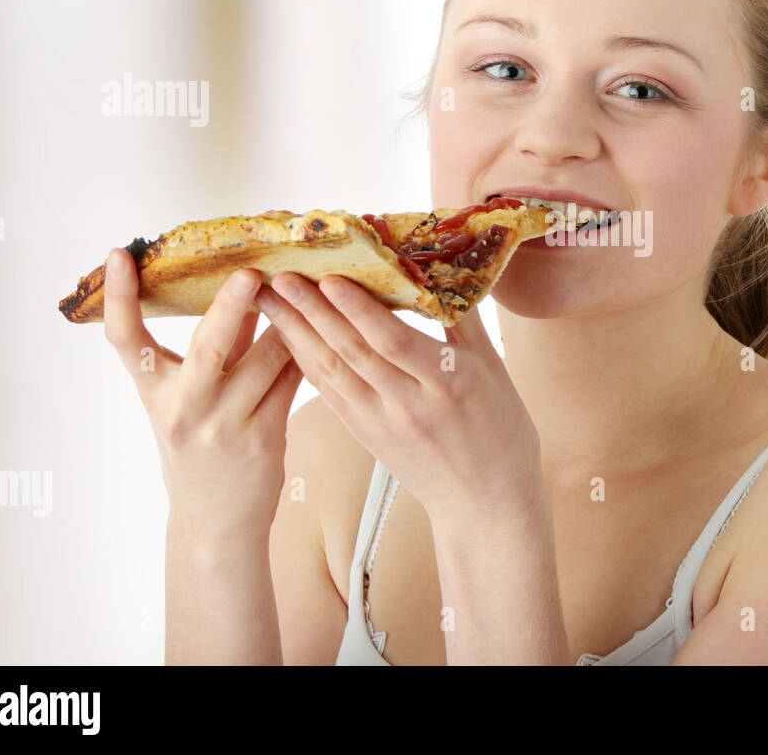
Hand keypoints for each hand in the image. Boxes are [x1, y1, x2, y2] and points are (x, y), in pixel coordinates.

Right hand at [102, 248, 303, 541]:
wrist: (215, 524)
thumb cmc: (200, 450)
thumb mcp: (187, 401)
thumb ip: (214, 348)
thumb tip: (241, 291)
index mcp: (156, 393)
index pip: (126, 340)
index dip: (120, 297)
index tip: (120, 255)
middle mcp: (186, 408)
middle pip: (207, 346)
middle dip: (230, 306)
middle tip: (251, 273)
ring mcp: (225, 425)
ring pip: (264, 360)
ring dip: (288, 322)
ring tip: (305, 288)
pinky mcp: (264, 437)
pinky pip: (290, 383)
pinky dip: (305, 354)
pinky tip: (323, 330)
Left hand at [253, 273, 545, 530]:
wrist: (485, 501)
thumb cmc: (498, 430)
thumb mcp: (493, 369)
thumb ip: (462, 319)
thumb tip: (442, 266)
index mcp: (449, 383)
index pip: (393, 341)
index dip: (357, 309)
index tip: (328, 277)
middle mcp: (410, 405)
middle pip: (352, 351)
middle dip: (312, 311)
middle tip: (280, 275)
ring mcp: (381, 423)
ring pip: (331, 371)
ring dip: (296, 333)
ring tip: (269, 299)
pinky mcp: (364, 435)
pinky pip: (329, 393)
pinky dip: (305, 361)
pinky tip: (287, 336)